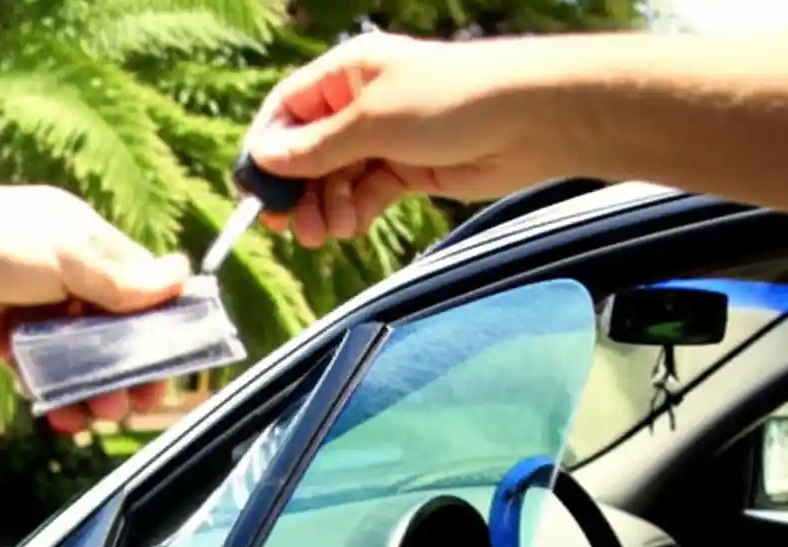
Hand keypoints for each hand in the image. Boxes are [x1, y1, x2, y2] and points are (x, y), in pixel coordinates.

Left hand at [0, 182, 190, 433]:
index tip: (180, 355)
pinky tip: (68, 416)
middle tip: (145, 397)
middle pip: (121, 334)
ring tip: (107, 411)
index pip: (145, 289)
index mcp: (93, 250)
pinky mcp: (15, 347)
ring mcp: (45, 317)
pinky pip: (49, 379)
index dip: (165, 323)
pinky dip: (62, 399)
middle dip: (135, 368)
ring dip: (102, 389)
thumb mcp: (67, 253)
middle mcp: (74, 284)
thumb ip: (120, 278)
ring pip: (88, 362)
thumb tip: (180, 277)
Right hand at [245, 31, 566, 246]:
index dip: (267, 149)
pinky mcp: (407, 169)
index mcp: (346, 73)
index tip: (254, 190)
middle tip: (289, 226)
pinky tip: (353, 226)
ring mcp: (383, 138)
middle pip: (307, 151)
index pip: (286, 110)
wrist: (533, 121)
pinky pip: (365, 193)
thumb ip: (316, 147)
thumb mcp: (373, 122)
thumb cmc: (453, 100)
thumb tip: (265, 159)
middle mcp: (359, 103)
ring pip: (334, 178)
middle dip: (296, 189)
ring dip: (325, 207)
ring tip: (327, 233)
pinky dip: (354, 211)